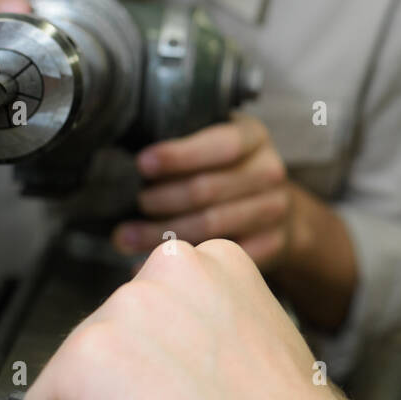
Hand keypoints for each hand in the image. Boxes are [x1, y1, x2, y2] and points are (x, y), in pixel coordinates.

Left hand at [24, 239, 359, 399]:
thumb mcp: (259, 337)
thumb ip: (215, 317)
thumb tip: (182, 337)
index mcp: (220, 257)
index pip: (159, 300)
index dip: (166, 351)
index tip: (190, 372)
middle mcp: (172, 266)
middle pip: (119, 325)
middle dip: (134, 367)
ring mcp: (131, 304)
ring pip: (84, 363)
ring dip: (108, 392)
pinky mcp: (92, 349)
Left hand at [113, 112, 304, 268]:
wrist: (275, 204)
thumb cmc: (229, 168)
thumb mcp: (215, 141)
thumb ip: (185, 141)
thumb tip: (134, 159)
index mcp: (253, 137)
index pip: (220, 145)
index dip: (179, 156)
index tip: (142, 164)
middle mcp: (269, 171)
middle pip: (208, 190)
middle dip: (161, 199)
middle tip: (132, 206)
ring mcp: (274, 209)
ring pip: (210, 225)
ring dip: (161, 234)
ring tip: (125, 237)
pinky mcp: (272, 243)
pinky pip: (221, 256)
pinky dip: (181, 261)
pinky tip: (149, 262)